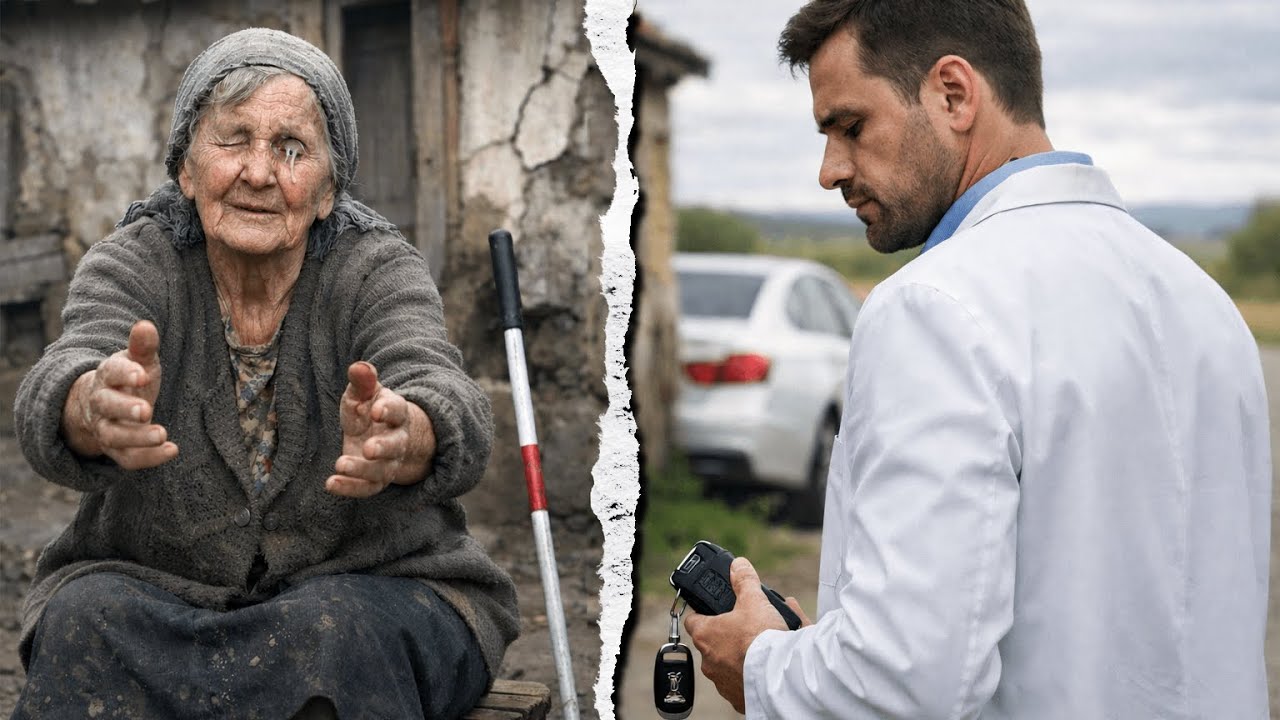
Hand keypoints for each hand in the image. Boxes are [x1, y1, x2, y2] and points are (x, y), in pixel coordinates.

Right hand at [62, 320, 178, 468]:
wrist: (106, 408)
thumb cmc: (130, 379)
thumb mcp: (138, 361)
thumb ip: (142, 347)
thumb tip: (145, 325)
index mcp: (106, 376)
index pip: (110, 372)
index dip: (124, 373)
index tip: (142, 374)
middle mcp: (101, 404)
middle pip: (106, 406)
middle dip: (124, 409)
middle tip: (146, 411)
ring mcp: (106, 428)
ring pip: (114, 436)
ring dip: (137, 438)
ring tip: (163, 434)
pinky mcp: (117, 450)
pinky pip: (128, 458)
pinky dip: (148, 458)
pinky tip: (172, 450)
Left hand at [326, 361, 435, 497]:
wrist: (380, 436)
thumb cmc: (369, 410)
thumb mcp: (365, 394)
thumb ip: (362, 382)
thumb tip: (358, 366)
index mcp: (397, 414)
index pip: (397, 411)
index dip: (388, 410)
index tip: (376, 411)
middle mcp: (397, 440)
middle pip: (396, 446)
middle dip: (384, 448)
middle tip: (369, 449)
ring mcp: (388, 463)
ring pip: (381, 471)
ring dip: (362, 470)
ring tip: (340, 464)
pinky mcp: (375, 480)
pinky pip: (366, 488)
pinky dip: (350, 488)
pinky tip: (331, 483)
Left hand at [683, 557, 811, 713]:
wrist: (781, 677)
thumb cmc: (762, 638)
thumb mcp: (755, 600)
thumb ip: (744, 580)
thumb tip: (738, 565)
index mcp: (706, 635)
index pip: (693, 620)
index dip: (703, 612)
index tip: (714, 609)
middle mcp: (709, 661)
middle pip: (713, 643)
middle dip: (729, 635)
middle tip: (748, 626)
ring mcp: (722, 682)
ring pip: (727, 664)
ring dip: (741, 655)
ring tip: (763, 646)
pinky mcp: (738, 698)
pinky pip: (742, 683)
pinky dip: (752, 674)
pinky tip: (768, 666)